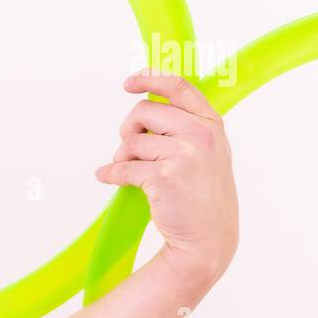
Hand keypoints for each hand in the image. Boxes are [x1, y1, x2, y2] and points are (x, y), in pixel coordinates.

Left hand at [95, 70, 239, 285]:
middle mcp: (201, 135)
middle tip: (129, 147)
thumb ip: (186, 126)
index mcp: (211, 124)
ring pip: (131, 141)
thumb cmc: (203, 195)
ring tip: (134, 171)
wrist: (208, 238)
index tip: (129, 83)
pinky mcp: (163, 177)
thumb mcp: (208, 152)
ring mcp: (184, 155)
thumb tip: (144, 110)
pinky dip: (109, 173)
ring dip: (123, 156)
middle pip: (144, 112)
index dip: (150, 78)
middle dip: (129, 129)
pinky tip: (106, 177)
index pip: (178, 87)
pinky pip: (122, 167)